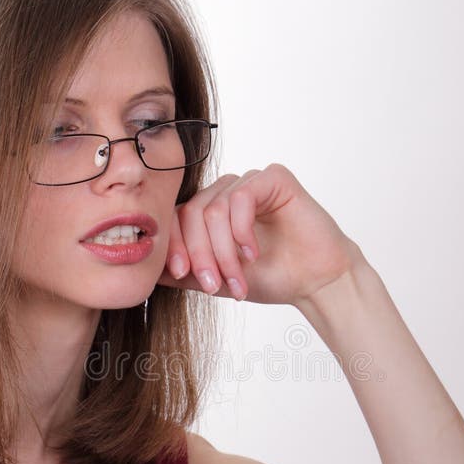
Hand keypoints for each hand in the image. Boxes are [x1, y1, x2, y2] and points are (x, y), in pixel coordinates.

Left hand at [158, 164, 360, 305]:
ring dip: (224, 251)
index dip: (173, 245)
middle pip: (192, 213)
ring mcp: (250, 182)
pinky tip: (253, 253)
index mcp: (211, 210)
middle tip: (215, 286)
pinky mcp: (274, 178)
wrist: (315, 282)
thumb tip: (148, 272)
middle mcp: (227, 191)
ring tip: (238, 279)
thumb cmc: (272, 278)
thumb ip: (185, 272)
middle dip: (201, 254)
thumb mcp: (217, 279)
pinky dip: (242, 230)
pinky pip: (241, 197)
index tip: (180, 273)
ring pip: (215, 209)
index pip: (176, 217)